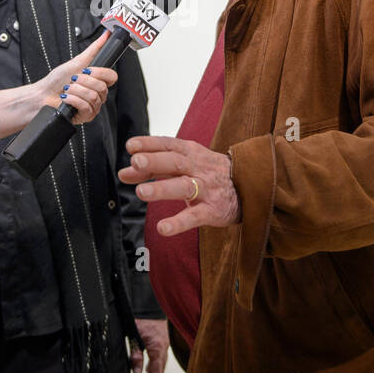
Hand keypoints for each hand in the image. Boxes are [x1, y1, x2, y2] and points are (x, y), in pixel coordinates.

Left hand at [40, 31, 116, 124]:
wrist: (42, 95)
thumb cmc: (56, 80)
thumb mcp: (77, 61)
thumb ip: (94, 49)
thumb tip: (105, 35)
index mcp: (97, 81)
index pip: (112, 77)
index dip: (101, 73)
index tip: (88, 69)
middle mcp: (97, 94)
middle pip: (102, 88)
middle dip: (83, 81)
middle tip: (73, 80)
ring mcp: (92, 106)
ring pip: (94, 97)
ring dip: (76, 91)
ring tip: (68, 89)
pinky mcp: (85, 116)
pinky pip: (87, 107)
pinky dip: (74, 100)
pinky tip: (66, 99)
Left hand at [118, 135, 240, 234]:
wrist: (249, 187)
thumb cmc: (208, 173)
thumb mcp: (183, 165)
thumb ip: (153, 169)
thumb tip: (123, 173)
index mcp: (190, 153)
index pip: (168, 144)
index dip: (150, 144)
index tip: (130, 146)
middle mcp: (198, 167)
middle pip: (175, 161)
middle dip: (154, 161)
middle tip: (136, 162)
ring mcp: (206, 189)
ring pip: (184, 186)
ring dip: (162, 188)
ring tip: (141, 192)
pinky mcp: (212, 210)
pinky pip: (194, 216)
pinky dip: (178, 223)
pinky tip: (163, 228)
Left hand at [131, 318, 168, 372]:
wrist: (148, 305)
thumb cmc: (140, 319)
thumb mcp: (134, 337)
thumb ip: (135, 356)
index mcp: (157, 347)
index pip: (155, 371)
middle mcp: (164, 348)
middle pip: (159, 371)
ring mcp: (164, 346)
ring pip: (160, 366)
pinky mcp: (162, 343)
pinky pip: (160, 359)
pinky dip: (154, 368)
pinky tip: (147, 372)